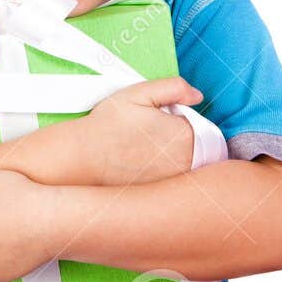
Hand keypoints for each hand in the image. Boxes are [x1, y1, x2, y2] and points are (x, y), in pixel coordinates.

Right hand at [81, 75, 203, 184]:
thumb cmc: (109, 124)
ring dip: (175, 153)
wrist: (83, 158)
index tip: (159, 116)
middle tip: (150, 133)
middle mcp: (187, 162)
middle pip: (198, 143)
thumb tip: (198, 97)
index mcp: (186, 135)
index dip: (179, 116)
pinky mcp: (164, 192)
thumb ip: (174, 88)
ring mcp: (176, 180)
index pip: (199, 122)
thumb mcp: (140, 93)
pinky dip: (166, 170)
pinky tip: (142, 163)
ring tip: (145, 148)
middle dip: (180, 135)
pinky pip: (175, 177)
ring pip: (188, 161)